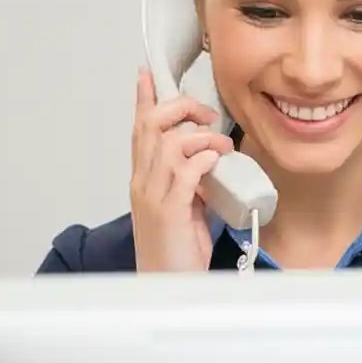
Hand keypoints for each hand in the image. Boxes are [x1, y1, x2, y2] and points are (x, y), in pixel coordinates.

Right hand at [130, 67, 234, 271]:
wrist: (167, 288)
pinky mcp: (170, 212)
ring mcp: (153, 196)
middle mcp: (143, 183)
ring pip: (170, 143)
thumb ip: (191, 179)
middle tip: (206, 115)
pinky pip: (186, 172)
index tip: (146, 74)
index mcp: (143, 180)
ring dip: (202, 137)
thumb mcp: (185, 206)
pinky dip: (205, 160)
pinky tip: (217, 162)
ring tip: (222, 147)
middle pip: (152, 125)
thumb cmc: (176, 251)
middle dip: (181, 108)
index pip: (139, 129)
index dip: (143, 99)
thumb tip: (211, 158)